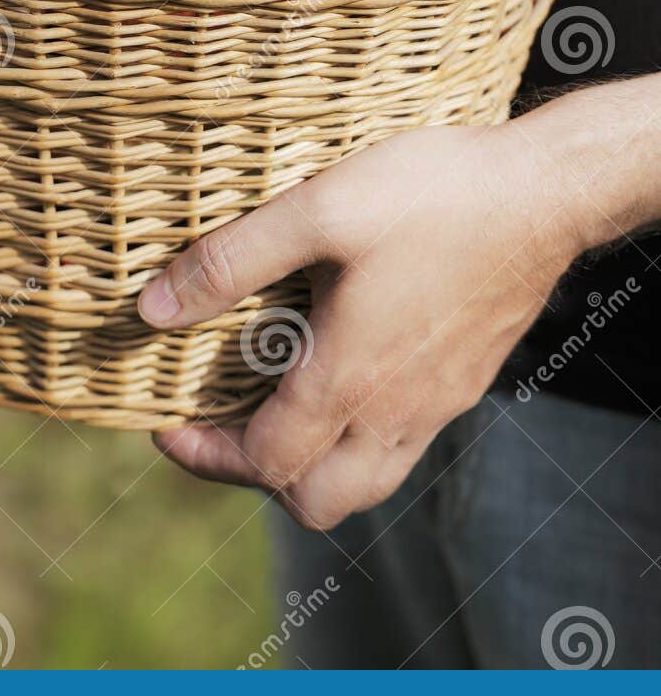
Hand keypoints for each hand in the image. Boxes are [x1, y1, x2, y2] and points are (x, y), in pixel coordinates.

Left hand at [138, 118, 594, 529]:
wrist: (543, 194)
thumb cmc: (432, 195)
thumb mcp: (317, 210)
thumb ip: (231, 261)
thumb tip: (152, 309)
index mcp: (350, 380)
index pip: (264, 464)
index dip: (204, 454)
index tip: (167, 421)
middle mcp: (395, 412)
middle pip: (316, 501)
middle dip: (253, 478)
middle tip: (216, 426)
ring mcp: (436, 404)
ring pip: (364, 483)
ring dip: (309, 466)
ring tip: (273, 407)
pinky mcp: (464, 383)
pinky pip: (401, 447)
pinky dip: (355, 439)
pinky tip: (340, 373)